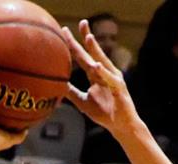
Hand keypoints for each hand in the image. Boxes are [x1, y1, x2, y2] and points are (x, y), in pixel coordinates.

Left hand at [62, 20, 138, 134]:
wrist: (120, 126)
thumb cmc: (104, 113)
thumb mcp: (82, 101)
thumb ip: (71, 92)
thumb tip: (57, 84)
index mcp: (96, 74)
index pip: (83, 57)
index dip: (74, 44)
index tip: (64, 30)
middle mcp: (105, 73)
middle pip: (93, 53)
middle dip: (86, 37)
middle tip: (81, 22)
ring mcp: (113, 79)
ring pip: (102, 62)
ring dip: (95, 50)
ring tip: (88, 38)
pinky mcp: (119, 89)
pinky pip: (109, 79)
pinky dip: (102, 72)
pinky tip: (95, 65)